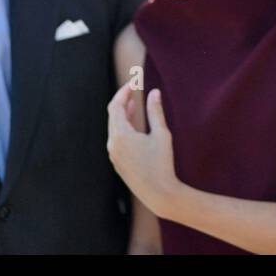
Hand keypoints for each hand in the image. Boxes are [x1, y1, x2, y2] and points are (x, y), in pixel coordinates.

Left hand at [107, 82, 179, 217]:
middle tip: (133, 88)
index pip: (117, 106)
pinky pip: (116, 138)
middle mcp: (113, 144)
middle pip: (112, 115)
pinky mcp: (118, 161)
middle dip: (122, 100)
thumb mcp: (161, 134)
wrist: (158, 193)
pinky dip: (123, 126)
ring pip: (114, 127)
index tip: (134, 82)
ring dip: (123, 113)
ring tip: (133, 102)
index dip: (124, 92)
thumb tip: (153, 92)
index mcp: (121, 135)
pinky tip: (133, 123)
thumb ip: (156, 111)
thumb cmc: (162, 163)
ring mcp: (114, 154)